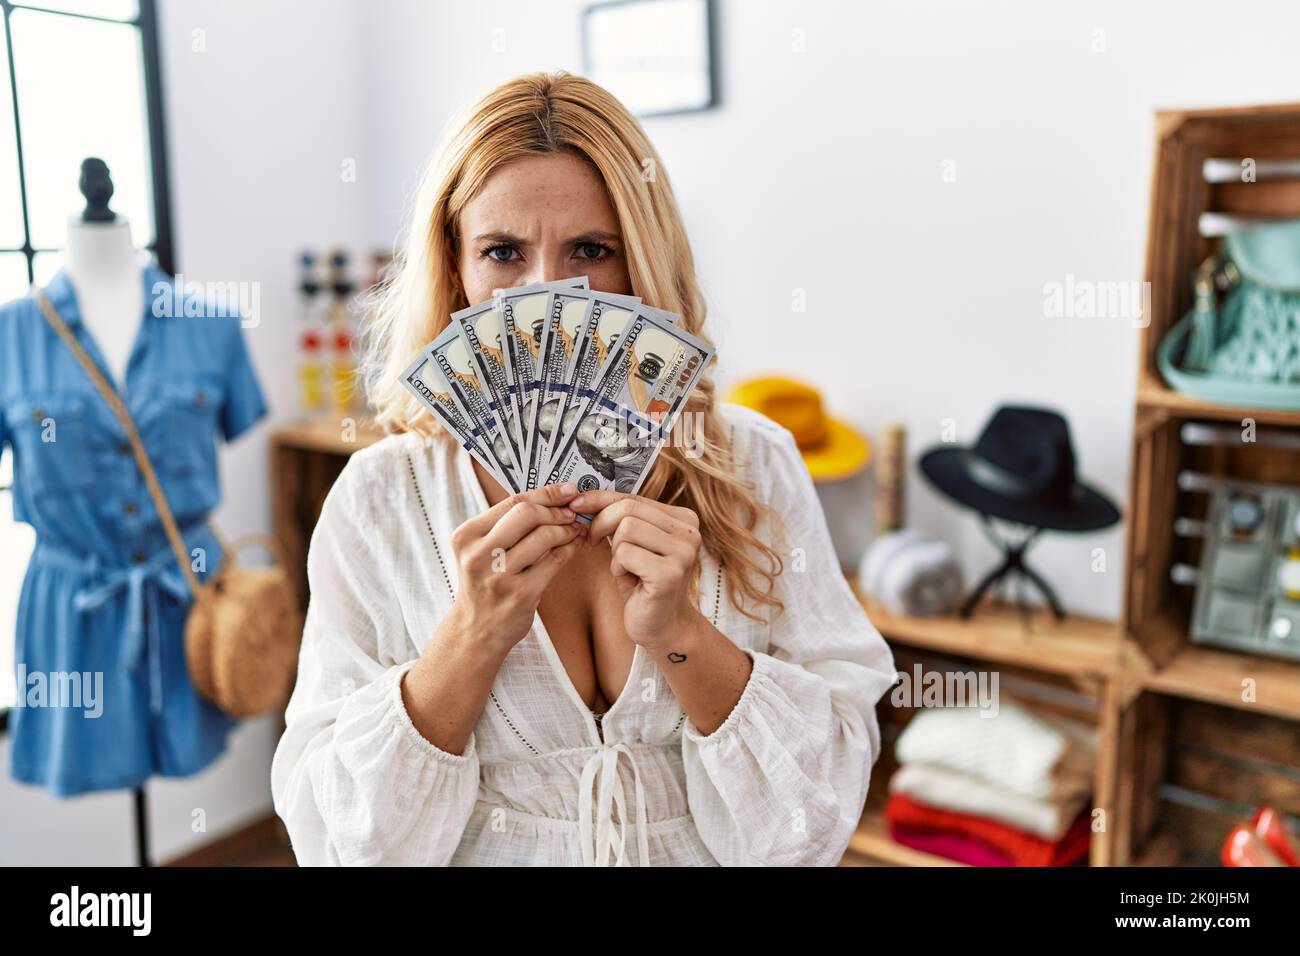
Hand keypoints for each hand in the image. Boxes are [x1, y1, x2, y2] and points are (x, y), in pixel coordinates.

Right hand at [446, 483, 585, 654]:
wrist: (476, 630)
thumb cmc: (485, 583)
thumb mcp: (481, 550)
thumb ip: (506, 525)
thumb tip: (552, 498)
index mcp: (466, 536)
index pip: (512, 502)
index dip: (546, 493)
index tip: (567, 490)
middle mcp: (478, 554)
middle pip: (527, 514)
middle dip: (556, 510)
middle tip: (571, 514)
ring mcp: (499, 575)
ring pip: (543, 536)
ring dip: (566, 530)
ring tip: (574, 530)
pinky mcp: (521, 594)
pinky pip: (554, 561)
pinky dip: (569, 549)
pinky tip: (573, 547)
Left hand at [570, 491, 701, 647]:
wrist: (664, 627)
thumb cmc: (644, 585)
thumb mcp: (634, 545)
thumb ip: (621, 520)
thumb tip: (582, 498)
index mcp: (683, 520)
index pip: (634, 497)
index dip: (601, 498)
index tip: (576, 504)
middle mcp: (689, 532)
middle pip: (628, 508)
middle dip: (601, 523)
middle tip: (592, 540)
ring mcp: (682, 552)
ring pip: (626, 529)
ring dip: (614, 551)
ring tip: (625, 569)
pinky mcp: (669, 573)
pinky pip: (625, 553)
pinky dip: (618, 568)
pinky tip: (629, 581)